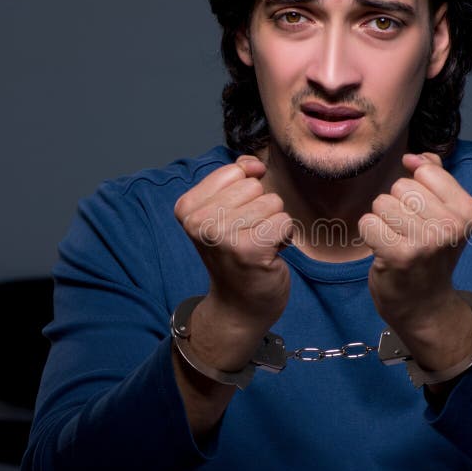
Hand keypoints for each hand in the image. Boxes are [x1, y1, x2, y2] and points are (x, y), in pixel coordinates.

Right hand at [174, 155, 291, 370]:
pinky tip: (269, 255)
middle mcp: (199, 221)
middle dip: (261, 210)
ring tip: (258, 246)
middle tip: (249, 237)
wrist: (240, 306)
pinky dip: (284, 238)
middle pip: (255, 186)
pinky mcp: (249, 250)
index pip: (235, 172)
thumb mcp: (227, 211)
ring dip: (273, 225)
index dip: (246, 194)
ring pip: (272, 203)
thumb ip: (237, 177)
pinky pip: (284, 221)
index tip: (236, 222)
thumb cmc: (237, 255)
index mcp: (187, 207)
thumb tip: (254, 164)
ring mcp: (222, 236)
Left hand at [358, 152, 471, 369]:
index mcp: (467, 211)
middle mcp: (451, 226)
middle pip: (401, 187)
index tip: (423, 217)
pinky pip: (368, 222)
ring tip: (397, 242)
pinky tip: (384, 251)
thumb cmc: (430, 256)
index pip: (425, 171)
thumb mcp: (445, 215)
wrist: (426, 306)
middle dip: (397, 207)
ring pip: (382, 203)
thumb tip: (415, 156)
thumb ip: (435, 179)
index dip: (415, 191)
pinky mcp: (399, 255)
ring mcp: (426, 242)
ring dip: (382, 222)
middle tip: (409, 234)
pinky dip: (370, 236)